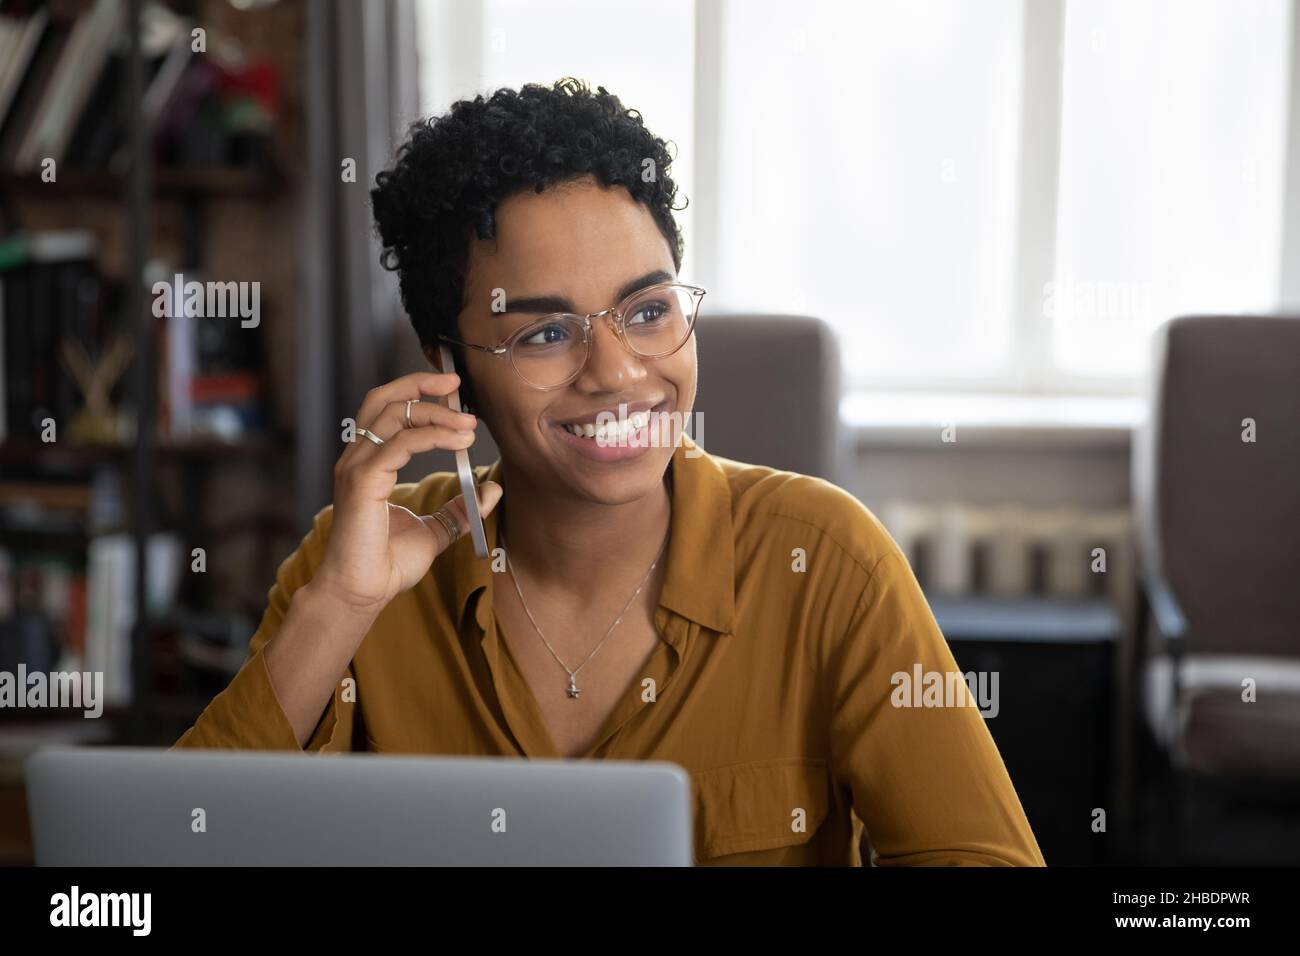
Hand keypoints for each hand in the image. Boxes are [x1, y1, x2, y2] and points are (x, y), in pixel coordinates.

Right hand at [314, 371, 503, 612]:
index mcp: (369, 463)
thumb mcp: (434, 532)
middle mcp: (359, 459)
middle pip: (384, 399)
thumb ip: (459, 510)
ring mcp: (357, 467)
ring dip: (436, 413)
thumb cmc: (386, 564)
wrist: (362, 592)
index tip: (454, 393)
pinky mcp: (362, 482)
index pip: (389, 411)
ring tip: (469, 424)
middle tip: (456, 384)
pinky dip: (432, 436)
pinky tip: (458, 442)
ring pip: (393, 415)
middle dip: (420, 384)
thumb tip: (491, 491)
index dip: (419, 394)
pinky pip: (400, 444)